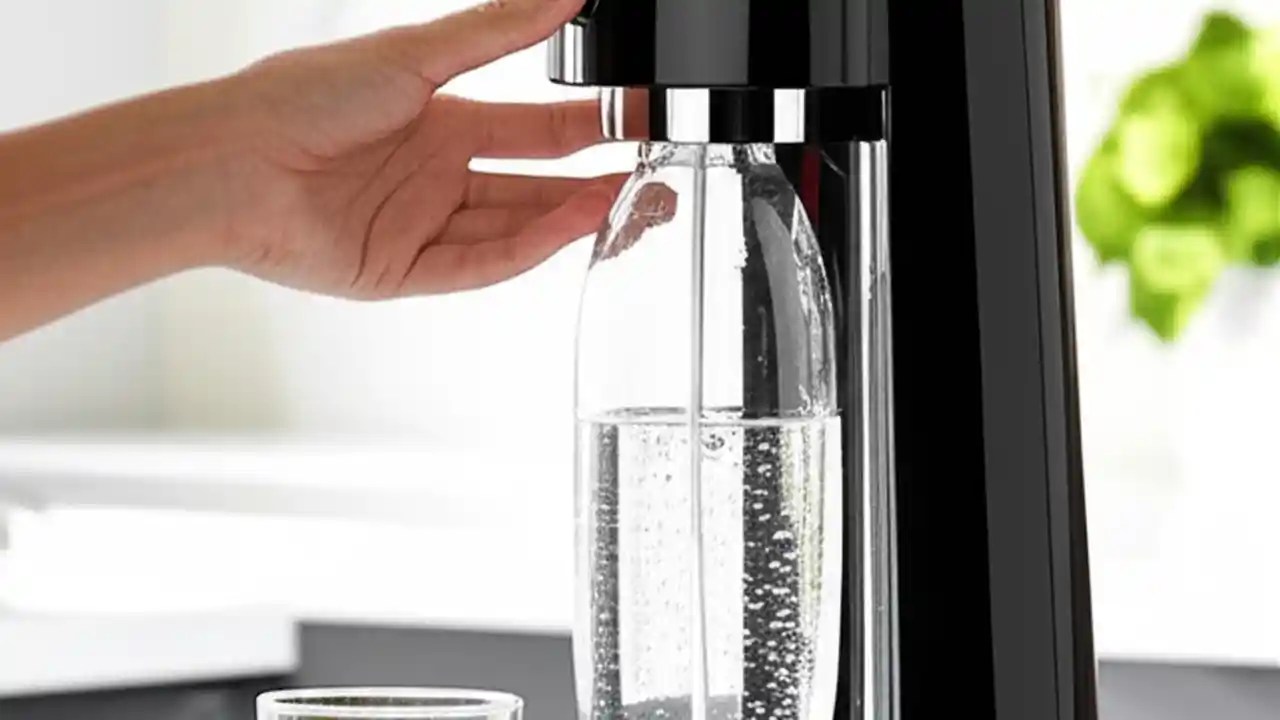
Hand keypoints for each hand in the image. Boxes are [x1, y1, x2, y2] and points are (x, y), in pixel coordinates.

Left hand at [221, 0, 621, 298]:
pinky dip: (524, 250)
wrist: (230, 161)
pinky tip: (564, 232)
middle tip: (652, 181)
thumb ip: (496, 32)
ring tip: (624, 206)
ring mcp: (422, 226)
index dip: (590, 129)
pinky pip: (477, 265)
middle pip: (535, 187)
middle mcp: (435, 176)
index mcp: (439, 121)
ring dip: (569, 219)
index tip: (639, 124)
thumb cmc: (302, 97)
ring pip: (515, 229)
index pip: (535, 131)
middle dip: (596, 185)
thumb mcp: (413, 55)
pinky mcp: (402, 273)